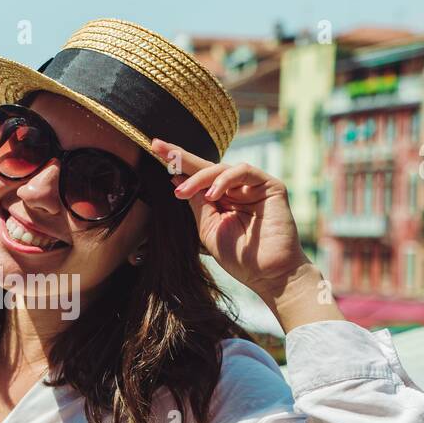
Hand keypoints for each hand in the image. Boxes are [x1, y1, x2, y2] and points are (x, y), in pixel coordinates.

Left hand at [151, 139, 310, 294]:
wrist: (268, 274)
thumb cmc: (240, 257)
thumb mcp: (208, 229)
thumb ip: (197, 204)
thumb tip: (177, 179)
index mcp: (221, 200)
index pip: (197, 178)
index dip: (178, 165)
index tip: (154, 151)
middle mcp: (236, 189)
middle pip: (206, 166)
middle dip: (181, 156)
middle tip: (158, 147)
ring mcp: (253, 186)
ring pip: (221, 168)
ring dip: (198, 178)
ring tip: (182, 192)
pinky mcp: (270, 185)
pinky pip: (243, 171)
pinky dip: (225, 180)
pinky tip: (213, 195)